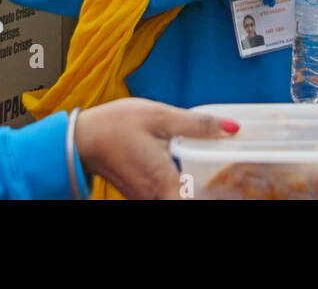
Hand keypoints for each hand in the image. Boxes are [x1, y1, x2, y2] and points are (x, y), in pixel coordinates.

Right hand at [74, 98, 237, 199]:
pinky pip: (166, 196)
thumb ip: (197, 125)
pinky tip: (191, 170)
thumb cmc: (117, 125)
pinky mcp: (139, 194)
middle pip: (190, 200)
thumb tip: (231, 127)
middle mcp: (155, 196)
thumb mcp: (160, 117)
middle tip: (234, 179)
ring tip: (219, 175)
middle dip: (212, 191)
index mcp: (164, 181)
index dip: (220, 196)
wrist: (81, 138)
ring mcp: (145, 198)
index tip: (236, 188)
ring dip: (196, 189)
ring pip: (178, 199)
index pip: (198, 201)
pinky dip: (181, 188)